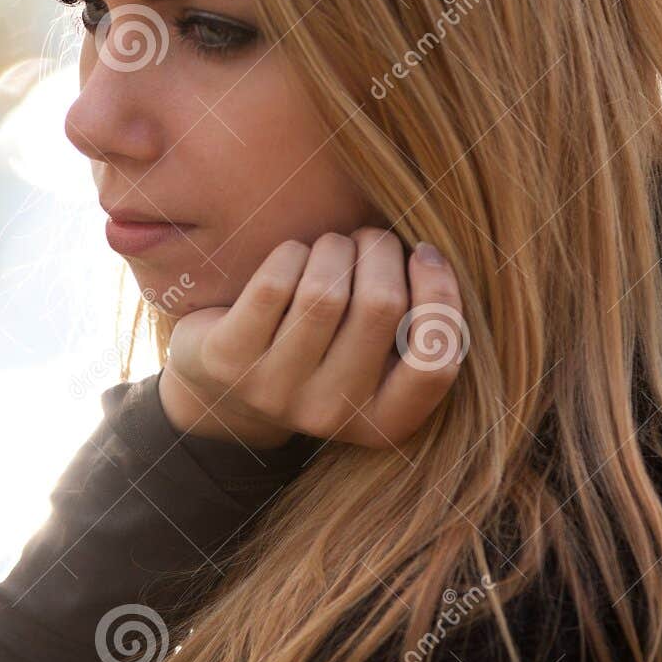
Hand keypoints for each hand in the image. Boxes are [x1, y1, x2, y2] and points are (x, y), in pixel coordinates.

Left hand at [159, 228, 465, 449]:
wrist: (222, 387)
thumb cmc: (320, 353)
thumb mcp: (372, 357)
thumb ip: (410, 325)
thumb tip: (430, 256)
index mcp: (381, 422)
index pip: (435, 363)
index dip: (439, 294)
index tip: (424, 252)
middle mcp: (329, 415)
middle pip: (380, 306)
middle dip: (380, 250)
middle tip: (368, 239)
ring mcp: (274, 391)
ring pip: (325, 290)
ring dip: (334, 247)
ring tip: (330, 246)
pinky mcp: (228, 359)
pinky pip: (275, 283)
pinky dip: (291, 253)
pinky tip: (292, 256)